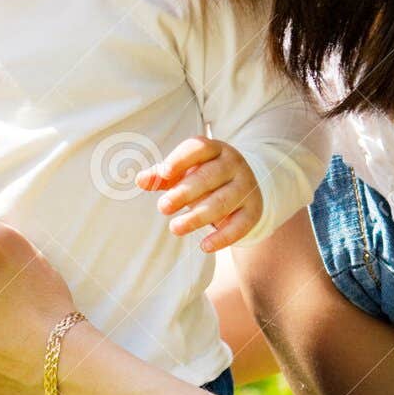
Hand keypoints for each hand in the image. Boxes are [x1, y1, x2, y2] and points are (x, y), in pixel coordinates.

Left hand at [137, 135, 261, 250]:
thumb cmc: (205, 177)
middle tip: (163, 207)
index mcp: (214, 150)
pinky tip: (204, 246)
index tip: (164, 173)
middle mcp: (233, 165)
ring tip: (175, 228)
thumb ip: (163, 176)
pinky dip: (222, 237)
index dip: (181, 159)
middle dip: (184, 192)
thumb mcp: (185, 172)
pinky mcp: (252, 211)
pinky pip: (239, 225)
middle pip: (209, 176)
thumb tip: (140, 180)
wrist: (246, 188)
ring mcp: (245, 187)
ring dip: (197, 216)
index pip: (198, 148)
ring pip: (222, 202)